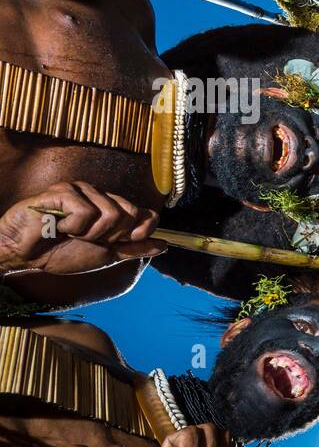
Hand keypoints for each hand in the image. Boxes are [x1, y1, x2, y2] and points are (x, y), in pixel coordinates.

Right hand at [0, 182, 165, 277]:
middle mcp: (99, 195)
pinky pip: (85, 212)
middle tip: (87, 238)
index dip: (138, 232)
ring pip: (111, 213)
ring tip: (70, 234)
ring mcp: (81, 190)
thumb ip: (134, 249)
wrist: (25, 255)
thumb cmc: (62, 253)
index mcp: (111, 207)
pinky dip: (73, 228)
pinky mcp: (61, 191)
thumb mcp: (106, 255)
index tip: (117, 242)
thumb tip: (165, 246)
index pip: (145, 213)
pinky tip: (58, 227)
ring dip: (90, 234)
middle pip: (130, 213)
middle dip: (112, 236)